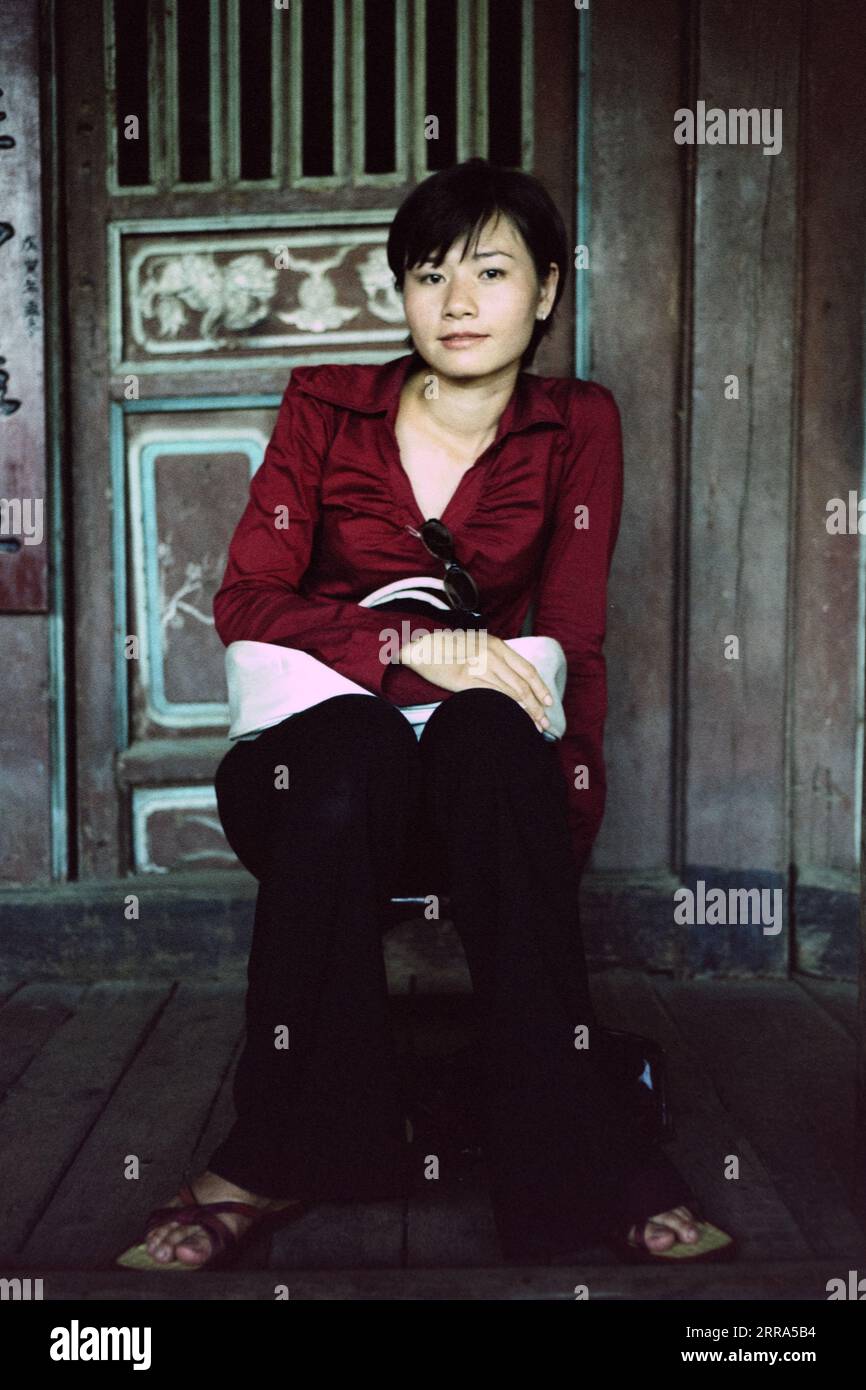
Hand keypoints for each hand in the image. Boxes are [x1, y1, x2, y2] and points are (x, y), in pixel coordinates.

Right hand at [397, 629, 553, 733]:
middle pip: (522, 684)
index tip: (549, 702)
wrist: (421, 645)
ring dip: (526, 711)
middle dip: (537, 705)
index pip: (526, 669)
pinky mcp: (464, 680)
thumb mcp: (477, 645)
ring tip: (533, 725)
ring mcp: (478, 666)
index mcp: (496, 645)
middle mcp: (490, 654)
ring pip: (510, 692)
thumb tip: (513, 677)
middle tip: (545, 721)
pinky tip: (513, 718)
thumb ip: (495, 657)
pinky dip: (506, 708)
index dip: (540, 687)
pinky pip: (491, 695)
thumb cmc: (448, 647)